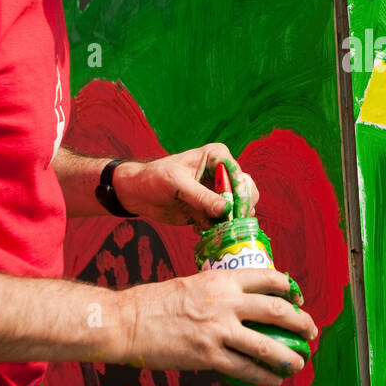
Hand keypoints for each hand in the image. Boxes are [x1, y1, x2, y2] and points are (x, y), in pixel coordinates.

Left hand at [112, 143, 258, 228]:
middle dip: (239, 210)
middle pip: (246, 192)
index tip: (235, 212)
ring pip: (238, 208)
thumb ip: (200, 196)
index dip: (241, 194)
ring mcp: (218, 192)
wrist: (138, 192)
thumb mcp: (176, 184)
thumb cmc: (154, 178)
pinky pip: (224, 220)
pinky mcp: (211, 208)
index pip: (239, 175)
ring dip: (228, 221)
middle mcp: (222, 173)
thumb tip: (225, 209)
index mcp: (216, 157)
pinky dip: (216, 227)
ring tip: (209, 226)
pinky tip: (198, 227)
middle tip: (228, 224)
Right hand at [116, 268, 316, 385]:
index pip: (268, 278)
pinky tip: (274, 380)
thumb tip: (241, 301)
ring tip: (300, 362)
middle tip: (310, 331)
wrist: (128, 322)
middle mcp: (226, 303)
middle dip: (301, 322)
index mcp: (222, 280)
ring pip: (267, 345)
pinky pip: (245, 369)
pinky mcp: (208, 357)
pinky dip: (264, 376)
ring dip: (289, 356)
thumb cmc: (156, 302)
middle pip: (277, 310)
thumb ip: (219, 291)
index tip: (297, 298)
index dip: (289, 288)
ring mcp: (218, 331)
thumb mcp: (192, 283)